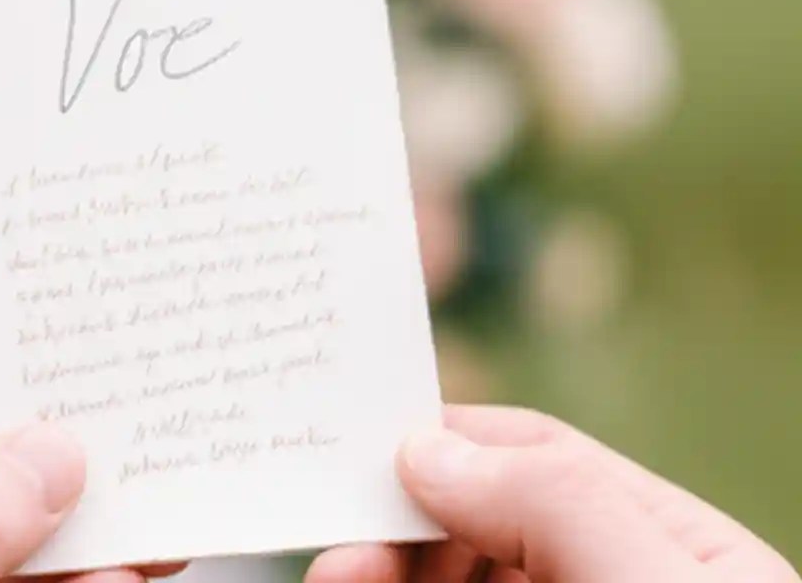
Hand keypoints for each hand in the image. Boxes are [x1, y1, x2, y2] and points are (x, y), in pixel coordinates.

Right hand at [307, 405, 798, 582]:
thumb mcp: (651, 581)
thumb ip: (551, 500)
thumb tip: (424, 446)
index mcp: (670, 546)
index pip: (539, 459)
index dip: (447, 438)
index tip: (362, 439)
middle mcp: (603, 578)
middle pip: (477, 521)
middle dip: (400, 516)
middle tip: (337, 532)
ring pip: (441, 574)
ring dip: (377, 565)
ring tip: (336, 574)